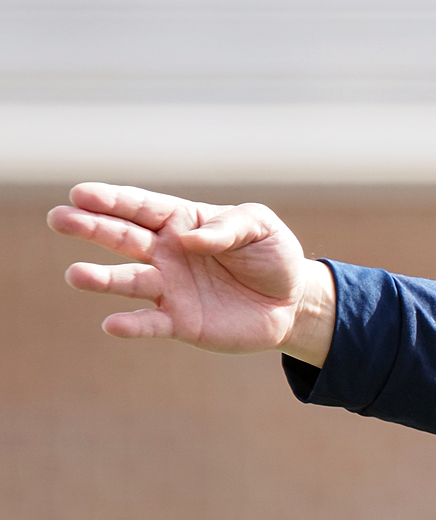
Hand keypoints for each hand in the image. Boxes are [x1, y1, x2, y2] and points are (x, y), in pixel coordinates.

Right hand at [47, 183, 334, 365]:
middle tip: (59, 218)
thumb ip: (230, 226)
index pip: (141, 207)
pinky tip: (113, 325)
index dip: (112, 200)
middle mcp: (166, 253)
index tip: (81, 194)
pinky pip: (151, 323)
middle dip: (91, 227)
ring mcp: (169, 288)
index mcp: (182, 221)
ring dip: (102, 279)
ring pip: (129, 280)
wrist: (291, 301)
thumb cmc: (271, 255)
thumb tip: (192, 238)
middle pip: (123, 238)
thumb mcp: (261, 227)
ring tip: (76, 275)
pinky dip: (132, 325)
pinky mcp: (180, 322)